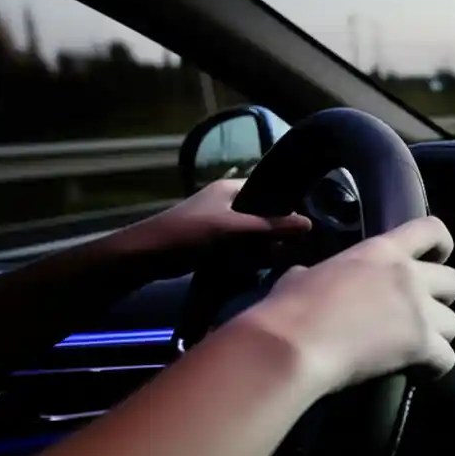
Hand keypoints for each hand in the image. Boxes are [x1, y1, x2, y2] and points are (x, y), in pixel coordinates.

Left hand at [115, 179, 311, 279]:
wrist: (145, 256)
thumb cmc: (188, 234)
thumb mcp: (233, 229)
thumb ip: (270, 227)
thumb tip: (309, 223)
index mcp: (230, 188)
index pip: (269, 190)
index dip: (286, 206)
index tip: (302, 226)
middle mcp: (227, 201)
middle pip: (263, 215)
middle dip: (274, 232)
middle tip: (285, 248)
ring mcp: (219, 223)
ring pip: (253, 234)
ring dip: (260, 248)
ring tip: (269, 260)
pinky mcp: (212, 242)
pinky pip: (240, 247)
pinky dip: (247, 256)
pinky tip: (253, 267)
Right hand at [232, 216, 454, 392]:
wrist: (292, 345)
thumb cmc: (289, 307)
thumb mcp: (304, 276)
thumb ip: (321, 274)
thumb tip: (307, 279)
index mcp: (381, 250)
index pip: (433, 229)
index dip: (441, 245)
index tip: (436, 259)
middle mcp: (409, 275)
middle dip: (442, 299)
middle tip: (419, 315)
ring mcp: (419, 310)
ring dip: (438, 336)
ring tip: (416, 349)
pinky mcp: (421, 345)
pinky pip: (447, 359)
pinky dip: (436, 368)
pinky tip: (418, 373)